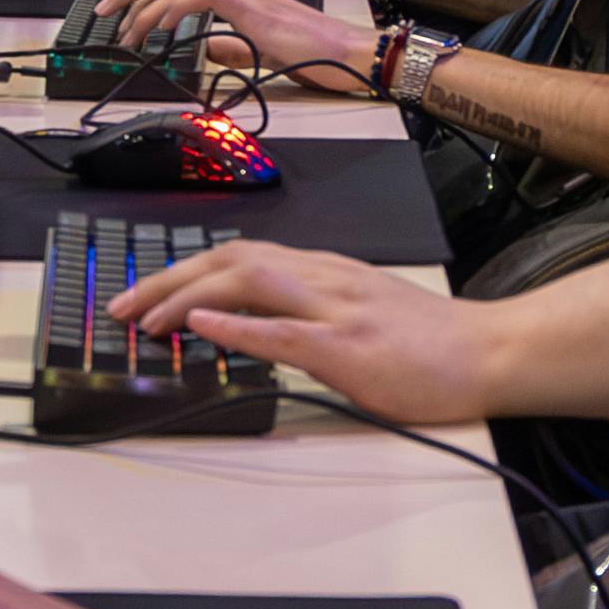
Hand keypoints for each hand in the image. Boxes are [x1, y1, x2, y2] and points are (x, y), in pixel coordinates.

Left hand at [103, 0, 368, 79]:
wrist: (349, 52)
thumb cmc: (312, 53)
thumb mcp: (258, 49)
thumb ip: (230, 44)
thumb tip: (206, 48)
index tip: (122, 18)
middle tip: (103, 13)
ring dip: (142, 2)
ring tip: (124, 30)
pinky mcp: (248, 3)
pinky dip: (172, 9)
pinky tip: (159, 30)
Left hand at [125, 246, 500, 428]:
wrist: (489, 351)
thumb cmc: (430, 342)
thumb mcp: (361, 310)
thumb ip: (310, 311)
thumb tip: (253, 327)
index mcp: (323, 270)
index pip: (239, 256)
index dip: (183, 272)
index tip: (142, 294)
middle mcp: (322, 277)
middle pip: (229, 260)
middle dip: (166, 280)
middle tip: (119, 306)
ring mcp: (335, 309)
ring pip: (246, 283)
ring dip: (185, 298)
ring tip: (144, 319)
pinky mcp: (347, 347)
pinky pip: (281, 330)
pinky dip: (234, 326)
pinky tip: (198, 329)